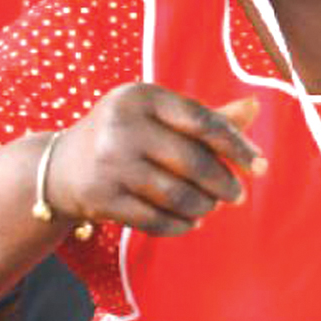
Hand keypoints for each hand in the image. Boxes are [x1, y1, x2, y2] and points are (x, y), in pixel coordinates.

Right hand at [47, 83, 266, 235]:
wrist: (60, 165)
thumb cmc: (129, 134)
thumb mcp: (161, 115)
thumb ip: (208, 116)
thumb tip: (255, 106)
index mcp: (143, 96)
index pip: (203, 121)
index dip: (237, 146)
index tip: (260, 167)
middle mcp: (122, 125)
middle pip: (192, 161)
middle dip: (223, 182)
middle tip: (238, 195)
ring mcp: (108, 162)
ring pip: (175, 194)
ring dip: (204, 205)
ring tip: (212, 206)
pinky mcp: (99, 198)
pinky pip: (153, 219)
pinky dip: (179, 225)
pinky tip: (192, 222)